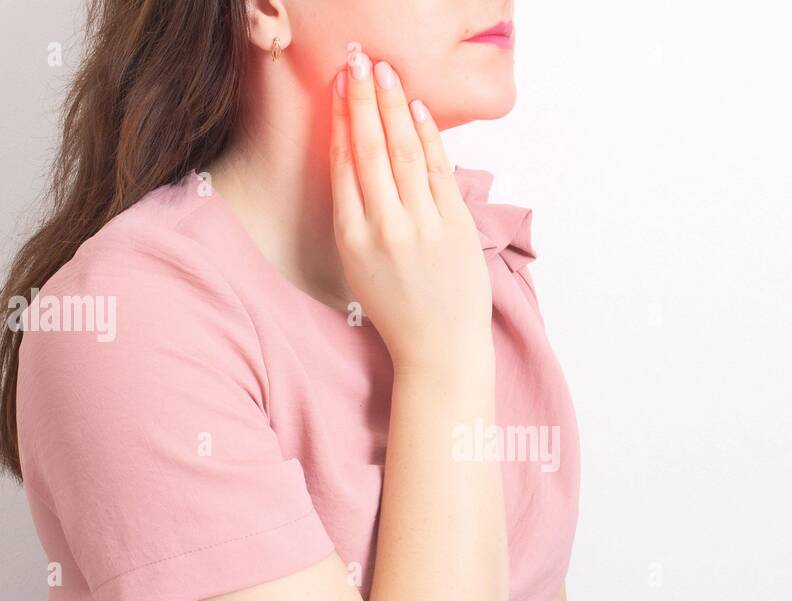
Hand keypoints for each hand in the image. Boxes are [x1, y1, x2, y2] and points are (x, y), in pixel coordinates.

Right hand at [329, 50, 492, 375]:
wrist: (439, 348)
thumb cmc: (398, 307)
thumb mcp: (360, 264)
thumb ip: (356, 214)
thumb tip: (356, 157)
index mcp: (351, 238)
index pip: (342, 164)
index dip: (339, 120)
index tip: (338, 85)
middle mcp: (383, 229)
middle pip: (369, 150)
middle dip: (361, 100)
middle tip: (357, 61)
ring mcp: (420, 228)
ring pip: (403, 153)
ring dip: (393, 108)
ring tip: (385, 72)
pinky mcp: (454, 228)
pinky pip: (438, 171)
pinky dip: (428, 136)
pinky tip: (417, 108)